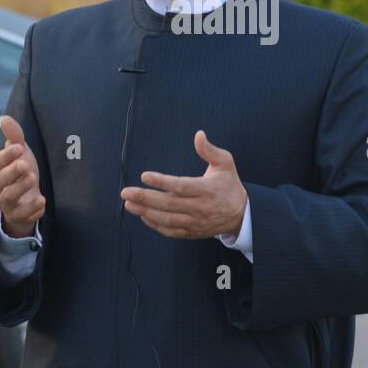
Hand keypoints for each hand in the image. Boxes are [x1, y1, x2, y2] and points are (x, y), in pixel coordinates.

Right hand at [0, 116, 45, 237]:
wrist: (25, 199)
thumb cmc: (20, 171)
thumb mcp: (19, 153)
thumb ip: (14, 136)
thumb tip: (5, 118)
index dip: (6, 156)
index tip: (18, 147)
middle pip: (0, 181)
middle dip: (12, 172)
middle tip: (26, 164)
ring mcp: (7, 203)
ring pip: (9, 198)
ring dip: (20, 188)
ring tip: (33, 178)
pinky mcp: (18, 216)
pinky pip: (22, 215)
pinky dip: (32, 209)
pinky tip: (42, 200)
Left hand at [120, 130, 247, 239]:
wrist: (241, 214)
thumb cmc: (229, 185)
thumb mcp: (226, 163)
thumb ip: (210, 150)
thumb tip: (198, 134)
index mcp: (208, 190)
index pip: (181, 186)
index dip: (162, 182)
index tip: (145, 176)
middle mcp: (200, 208)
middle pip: (169, 204)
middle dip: (145, 198)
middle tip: (126, 192)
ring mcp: (195, 222)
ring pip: (167, 219)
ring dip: (145, 212)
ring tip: (129, 204)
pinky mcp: (192, 232)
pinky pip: (170, 230)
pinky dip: (155, 225)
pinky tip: (143, 215)